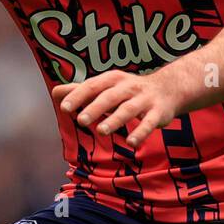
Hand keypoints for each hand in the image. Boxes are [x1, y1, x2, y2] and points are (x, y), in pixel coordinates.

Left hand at [51, 69, 186, 148]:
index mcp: (112, 80)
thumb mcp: (106, 87)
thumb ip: (81, 90)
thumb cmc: (129, 90)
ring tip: (102, 132)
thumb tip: (55, 92)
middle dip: (96, 108)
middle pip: (109, 97)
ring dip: (116, 120)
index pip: (92, 86)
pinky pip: (149, 123)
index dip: (79, 96)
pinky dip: (141, 132)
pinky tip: (131, 143)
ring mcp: (144, 100)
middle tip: (82, 121)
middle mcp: (128, 87)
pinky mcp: (158, 113)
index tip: (64, 108)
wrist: (169, 88)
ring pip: (128, 109)